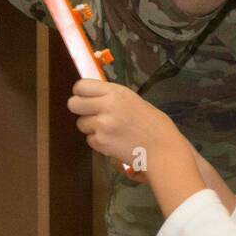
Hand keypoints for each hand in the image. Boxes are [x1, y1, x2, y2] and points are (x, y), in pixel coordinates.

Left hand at [67, 79, 184, 170]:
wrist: (162, 149)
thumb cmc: (153, 124)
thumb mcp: (133, 101)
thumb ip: (112, 97)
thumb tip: (92, 96)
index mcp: (116, 92)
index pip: (81, 86)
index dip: (80, 92)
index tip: (86, 97)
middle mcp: (106, 106)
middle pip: (73, 104)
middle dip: (80, 109)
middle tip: (91, 114)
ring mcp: (102, 125)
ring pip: (81, 123)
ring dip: (91, 128)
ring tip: (110, 130)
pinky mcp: (101, 143)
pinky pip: (90, 140)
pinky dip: (99, 142)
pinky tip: (114, 142)